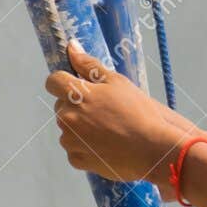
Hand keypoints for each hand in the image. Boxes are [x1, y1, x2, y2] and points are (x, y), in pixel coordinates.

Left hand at [45, 41, 202, 186]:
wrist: (153, 149)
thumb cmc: (138, 112)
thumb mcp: (117, 82)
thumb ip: (89, 65)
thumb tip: (71, 47)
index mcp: (76, 95)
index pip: (53, 81)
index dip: (64, 81)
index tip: (77, 85)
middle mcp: (67, 117)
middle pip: (61, 106)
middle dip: (76, 106)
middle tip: (104, 111)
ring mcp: (70, 140)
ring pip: (67, 128)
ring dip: (80, 127)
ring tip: (108, 129)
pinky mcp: (76, 159)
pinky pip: (74, 149)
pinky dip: (85, 147)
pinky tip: (106, 145)